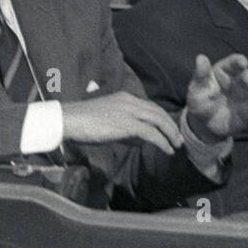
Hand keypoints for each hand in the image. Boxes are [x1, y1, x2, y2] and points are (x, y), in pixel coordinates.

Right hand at [62, 92, 183, 155]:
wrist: (69, 120)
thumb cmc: (82, 121)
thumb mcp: (106, 118)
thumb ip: (122, 124)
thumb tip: (137, 138)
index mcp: (124, 98)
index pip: (150, 106)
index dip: (163, 118)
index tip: (169, 129)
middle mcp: (129, 101)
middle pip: (158, 112)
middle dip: (171, 126)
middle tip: (179, 138)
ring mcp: (128, 112)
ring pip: (158, 120)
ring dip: (170, 134)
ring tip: (176, 145)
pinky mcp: (126, 124)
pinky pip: (151, 133)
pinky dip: (162, 142)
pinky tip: (167, 150)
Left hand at [184, 54, 247, 143]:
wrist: (203, 124)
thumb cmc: (199, 101)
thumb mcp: (196, 88)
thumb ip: (200, 74)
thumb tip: (201, 57)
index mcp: (224, 72)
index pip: (234, 63)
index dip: (239, 61)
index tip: (242, 62)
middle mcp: (238, 82)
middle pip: (246, 76)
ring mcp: (245, 98)